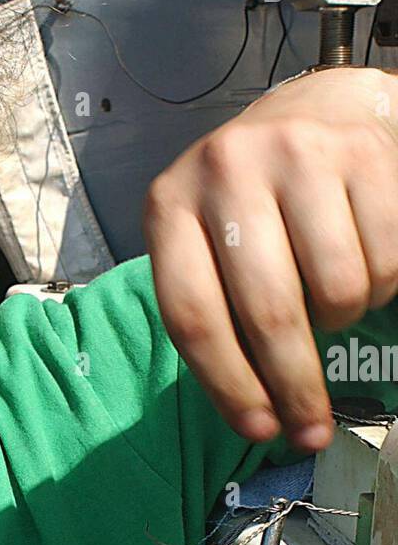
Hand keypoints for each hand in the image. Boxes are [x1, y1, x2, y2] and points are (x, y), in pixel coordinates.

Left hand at [142, 66, 397, 450]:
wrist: (317, 113)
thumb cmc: (251, 208)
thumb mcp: (205, 247)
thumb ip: (215, 316)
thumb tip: (259, 417)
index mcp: (169, 205)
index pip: (193, 316)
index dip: (228, 385)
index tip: (259, 431)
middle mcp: (226, 170)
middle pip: (267, 311)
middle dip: (294, 385)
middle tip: (310, 429)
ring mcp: (297, 154)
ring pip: (338, 289)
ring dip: (343, 320)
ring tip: (331, 302)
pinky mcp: (362, 153)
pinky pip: (386, 259)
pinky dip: (382, 285)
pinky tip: (363, 265)